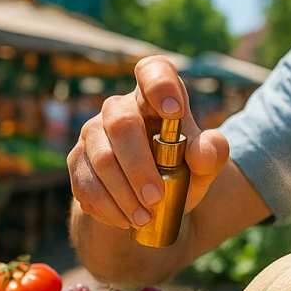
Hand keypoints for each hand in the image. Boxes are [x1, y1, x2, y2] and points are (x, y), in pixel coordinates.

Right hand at [68, 56, 229, 229]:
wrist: (148, 202)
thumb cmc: (180, 171)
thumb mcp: (204, 167)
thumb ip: (213, 154)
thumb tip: (203, 152)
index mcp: (155, 99)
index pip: (153, 70)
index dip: (160, 85)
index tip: (174, 111)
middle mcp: (120, 109)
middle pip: (121, 122)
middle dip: (139, 164)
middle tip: (156, 197)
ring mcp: (93, 133)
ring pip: (101, 157)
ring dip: (123, 192)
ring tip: (144, 217)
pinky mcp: (77, 161)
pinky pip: (85, 182)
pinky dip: (107, 206)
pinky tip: (125, 219)